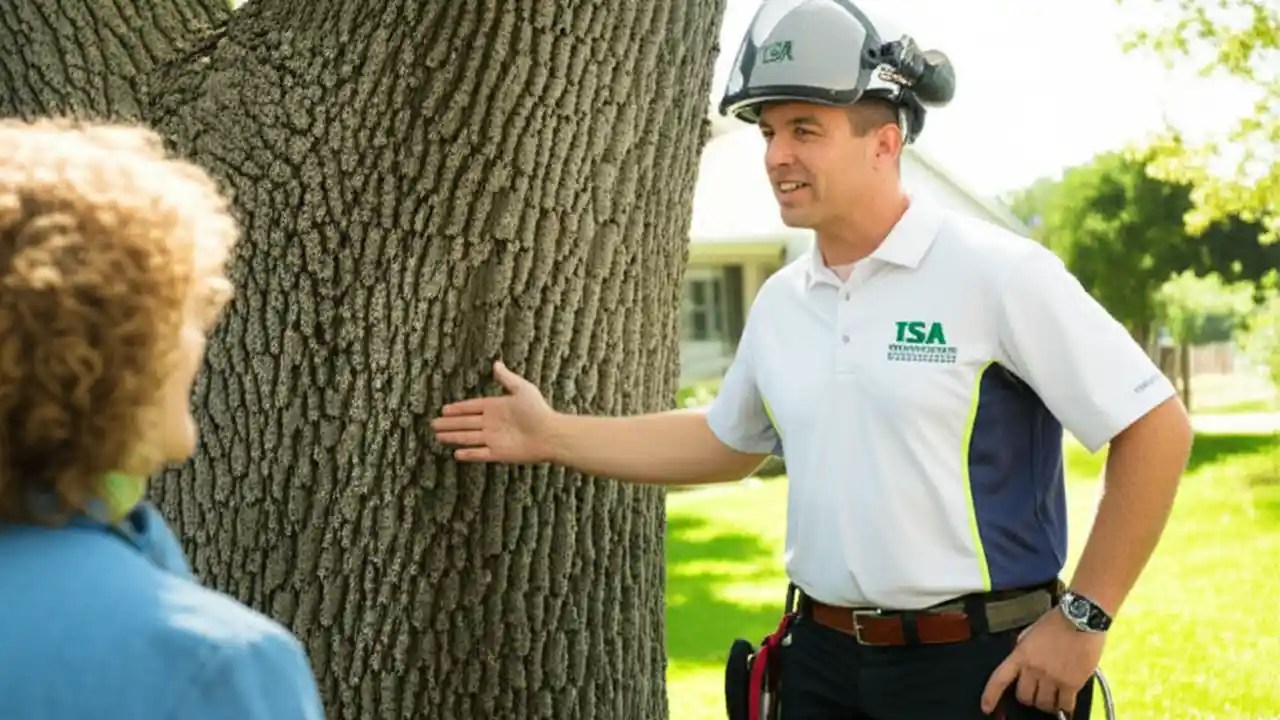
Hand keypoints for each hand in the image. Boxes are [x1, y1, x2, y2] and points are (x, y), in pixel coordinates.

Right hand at [430, 361, 556, 462]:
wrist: (550, 434)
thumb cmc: (538, 410)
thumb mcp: (522, 389)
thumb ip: (507, 379)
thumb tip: (496, 363)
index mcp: (496, 407)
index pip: (471, 407)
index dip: (457, 409)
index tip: (444, 409)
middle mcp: (492, 423)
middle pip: (465, 423)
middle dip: (449, 424)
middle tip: (433, 424)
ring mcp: (494, 438)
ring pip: (468, 438)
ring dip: (453, 437)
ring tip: (438, 436)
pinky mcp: (498, 453)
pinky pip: (479, 453)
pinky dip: (468, 454)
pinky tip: (456, 454)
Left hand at [980, 608, 1104, 716]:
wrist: (1081, 619)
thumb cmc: (1056, 622)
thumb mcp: (1030, 633)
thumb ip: (1023, 650)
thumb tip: (1020, 663)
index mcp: (1020, 655)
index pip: (999, 679)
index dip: (990, 696)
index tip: (986, 708)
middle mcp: (1034, 669)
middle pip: (1024, 697)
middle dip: (1028, 697)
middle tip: (1035, 693)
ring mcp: (1053, 677)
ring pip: (1044, 704)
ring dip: (1046, 703)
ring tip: (1052, 697)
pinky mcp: (1072, 683)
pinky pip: (1065, 705)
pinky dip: (1065, 707)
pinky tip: (1066, 702)